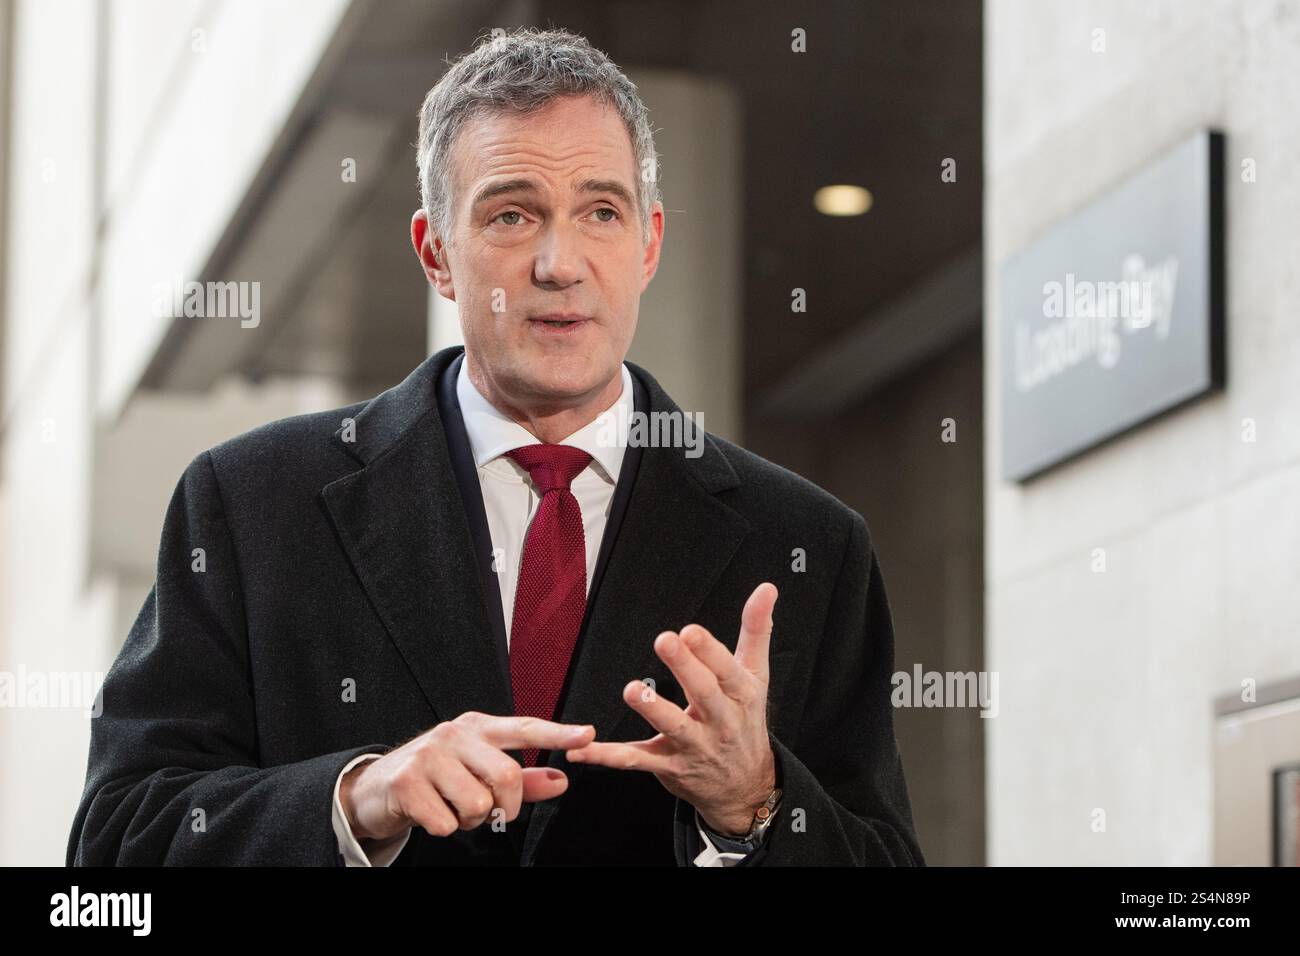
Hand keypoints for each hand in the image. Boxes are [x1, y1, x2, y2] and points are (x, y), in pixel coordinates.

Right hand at [340, 712, 595, 841]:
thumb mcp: (478, 772)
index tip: (588, 735)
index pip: (525, 728)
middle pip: (507, 776)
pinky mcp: (406, 781)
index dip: (558, 733)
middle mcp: (455, 733)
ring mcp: (429, 755)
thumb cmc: (436, 778)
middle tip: (487, 810)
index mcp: (478, 727)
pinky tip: (430, 812)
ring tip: (451, 807)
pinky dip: (444, 828)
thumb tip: (562, 781)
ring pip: (478, 804)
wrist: (375, 788)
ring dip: (469, 820)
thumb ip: (523, 779)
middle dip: (504, 806)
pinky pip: (447, 822)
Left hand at [565, 582, 778, 834]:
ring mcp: (695, 746)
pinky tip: (582, 751)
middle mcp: (721, 721)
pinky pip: (637, 760)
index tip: (690, 631)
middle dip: (684, 668)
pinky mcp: (669, 765)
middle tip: (665, 640)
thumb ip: (756, 631)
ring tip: (633, 690)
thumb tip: (767, 588)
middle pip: (704, 693)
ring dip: (653, 710)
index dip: (709, 651)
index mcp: (741, 694)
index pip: (727, 670)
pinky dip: (608, 756)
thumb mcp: (757, 676)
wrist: (746, 786)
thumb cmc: (746, 719)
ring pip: (673, 727)